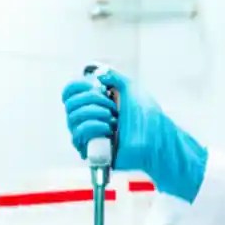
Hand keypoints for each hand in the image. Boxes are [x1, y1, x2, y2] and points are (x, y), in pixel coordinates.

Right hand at [61, 69, 207, 202]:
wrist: (155, 139)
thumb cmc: (147, 117)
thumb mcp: (131, 88)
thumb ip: (114, 77)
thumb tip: (99, 74)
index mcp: (95, 103)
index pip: (69, 92)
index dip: (77, 86)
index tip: (94, 86)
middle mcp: (88, 118)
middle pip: (70, 103)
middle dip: (92, 100)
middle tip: (112, 106)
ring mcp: (88, 135)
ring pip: (73, 118)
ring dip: (95, 114)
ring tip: (113, 120)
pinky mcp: (90, 150)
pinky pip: (77, 135)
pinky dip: (93, 127)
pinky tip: (108, 130)